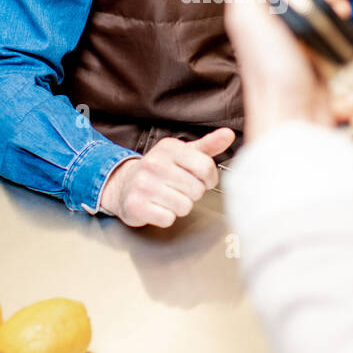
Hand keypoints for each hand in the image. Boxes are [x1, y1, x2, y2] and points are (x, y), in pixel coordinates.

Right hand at [98, 128, 235, 226]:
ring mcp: (143, 184)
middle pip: (196, 190)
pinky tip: (158, 206)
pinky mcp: (136, 205)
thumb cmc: (160, 169)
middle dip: (192, 193)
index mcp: (169, 148)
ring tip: (168, 197)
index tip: (201, 180)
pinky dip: (166, 217)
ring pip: (184, 206)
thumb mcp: (183, 153)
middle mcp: (154, 163)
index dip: (209, 179)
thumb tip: (228, 134)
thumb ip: (208, 145)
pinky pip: (168, 219)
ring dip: (179, 206)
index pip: (206, 168)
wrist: (124, 184)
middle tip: (179, 188)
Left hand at [223, 0, 333, 141]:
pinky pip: (330, 22)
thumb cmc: (269, 73)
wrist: (296, 116)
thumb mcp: (250, 16)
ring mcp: (295, 39)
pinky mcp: (317, 51)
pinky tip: (343, 16)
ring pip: (315, 3)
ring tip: (334, 1)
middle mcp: (270, 25)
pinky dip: (339, 15)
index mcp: (249, 13)